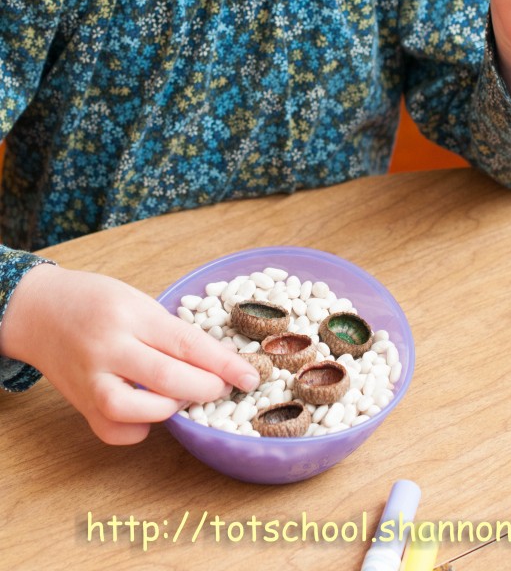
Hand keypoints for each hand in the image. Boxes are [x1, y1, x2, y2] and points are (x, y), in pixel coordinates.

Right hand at [0, 263, 259, 444]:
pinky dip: (139, 429)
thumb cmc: (96, 301)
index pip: (187, 343)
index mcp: (131, 314)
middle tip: (222, 388)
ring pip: (137, 411)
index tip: (250, 377)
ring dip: (170, 409)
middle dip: (206, 388)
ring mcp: (91, 379)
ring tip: (179, 396)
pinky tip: (149, 414)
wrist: (39, 311)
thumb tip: (216, 364)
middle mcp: (109, 347)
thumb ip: (170, 333)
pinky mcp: (79, 405)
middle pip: (168, 378)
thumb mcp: (137, 301)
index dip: (224, 363)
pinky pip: (115, 430)